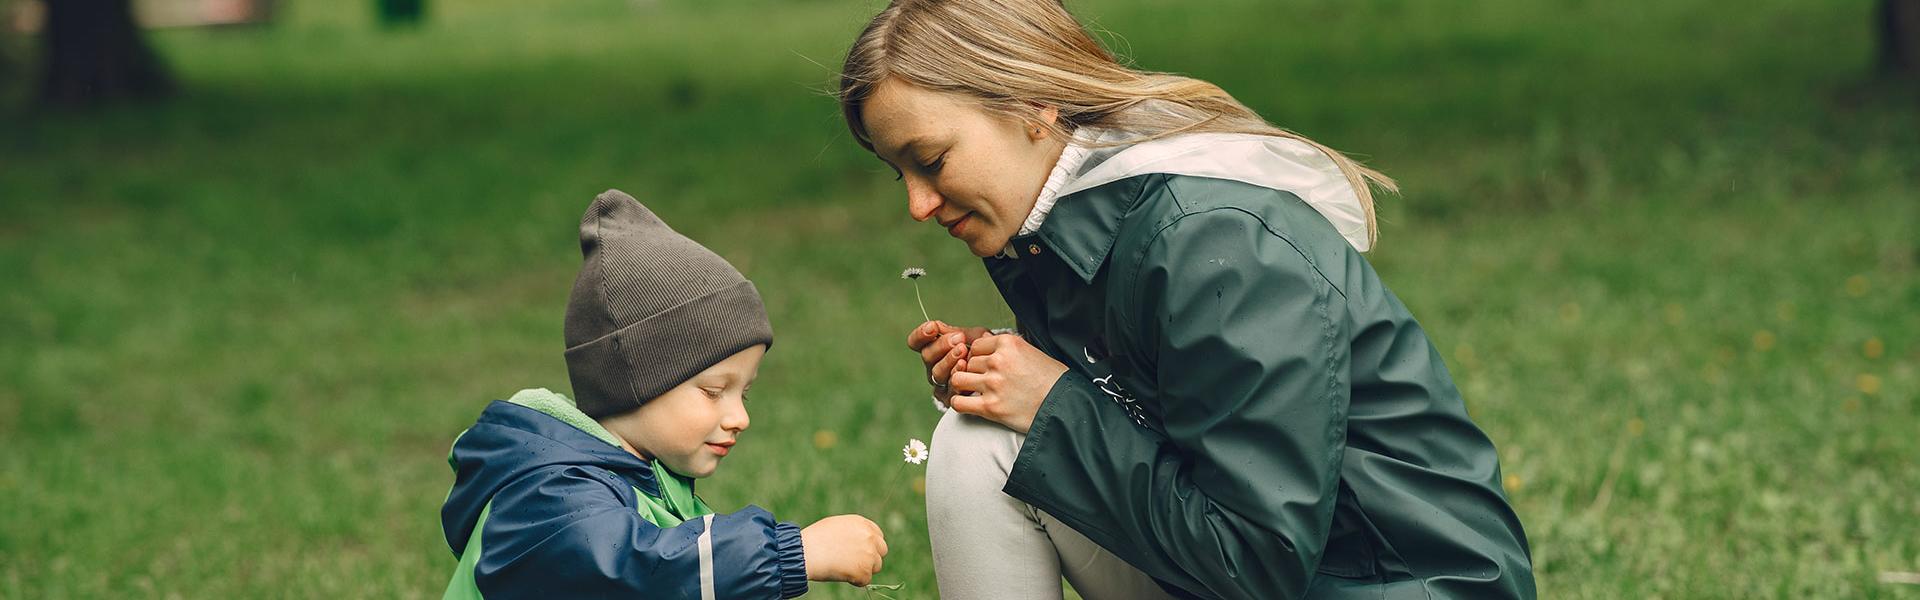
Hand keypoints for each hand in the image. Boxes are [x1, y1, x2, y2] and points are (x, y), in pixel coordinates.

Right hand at [801, 515, 887, 585]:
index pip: (878, 536)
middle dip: (871, 557)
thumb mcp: (836, 525)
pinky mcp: (864, 571)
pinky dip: (855, 581)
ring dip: (863, 569)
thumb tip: (858, 541)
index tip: (862, 552)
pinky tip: (841, 574)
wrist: (807, 552)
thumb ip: (852, 532)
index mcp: (862, 524)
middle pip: (881, 551)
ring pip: (875, 566)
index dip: (871, 545)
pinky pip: (865, 580)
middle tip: (856, 563)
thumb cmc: (815, 539)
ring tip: (843, 568)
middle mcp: (870, 537)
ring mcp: (869, 554)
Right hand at [906, 320, 989, 405]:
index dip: (920, 335)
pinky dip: (956, 374)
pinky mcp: (950, 398)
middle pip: (927, 356)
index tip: (933, 327)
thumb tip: (937, 326)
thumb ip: (957, 332)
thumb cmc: (986, 353)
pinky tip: (964, 365)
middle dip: (941, 345)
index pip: (917, 342)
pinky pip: (949, 387)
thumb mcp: (975, 337)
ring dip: (949, 360)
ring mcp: (941, 383)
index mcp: (935, 350)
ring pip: (937, 372)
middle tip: (957, 339)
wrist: (1002, 373)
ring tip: (962, 350)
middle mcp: (934, 367)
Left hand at [948, 334, 1067, 432]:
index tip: (986, 366)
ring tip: (973, 391)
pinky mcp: (990, 407)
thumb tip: (988, 345)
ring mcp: (993, 384)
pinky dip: (959, 403)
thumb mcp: (1033, 352)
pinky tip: (969, 403)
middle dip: (974, 372)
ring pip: (958, 379)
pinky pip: (958, 402)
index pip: (976, 345)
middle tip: (983, 381)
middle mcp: (998, 361)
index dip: (979, 356)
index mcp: (1009, 344)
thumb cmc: (1053, 381)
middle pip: (968, 362)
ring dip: (963, 385)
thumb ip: (1009, 349)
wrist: (1065, 407)